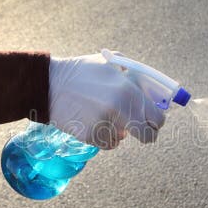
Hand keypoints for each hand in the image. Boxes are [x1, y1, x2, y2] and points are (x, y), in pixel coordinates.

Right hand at [48, 53, 164, 148]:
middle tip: (138, 129)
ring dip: (118, 131)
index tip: (153, 121)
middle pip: (147, 136)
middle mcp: (119, 109)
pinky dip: (104, 136)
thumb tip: (152, 92)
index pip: (157, 118)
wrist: (50, 84)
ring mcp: (104, 124)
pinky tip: (94, 121)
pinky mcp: (90, 135)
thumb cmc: (83, 71)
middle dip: (145, 133)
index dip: (157, 121)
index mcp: (128, 90)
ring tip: (103, 115)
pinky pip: (108, 143)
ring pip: (123, 138)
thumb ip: (134, 77)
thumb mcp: (111, 64)